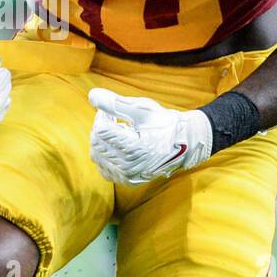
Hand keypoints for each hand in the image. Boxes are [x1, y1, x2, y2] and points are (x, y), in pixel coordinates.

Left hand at [88, 88, 212, 183]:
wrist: (184, 144)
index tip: (112, 112)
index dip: (102, 116)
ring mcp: (128, 176)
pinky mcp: (127, 181)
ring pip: (96, 155)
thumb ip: (115, 103)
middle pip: (96, 142)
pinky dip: (105, 155)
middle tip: (114, 119)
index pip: (100, 129)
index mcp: (135, 147)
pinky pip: (103, 168)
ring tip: (118, 132)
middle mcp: (130, 166)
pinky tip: (117, 147)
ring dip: (102, 141)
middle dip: (101, 126)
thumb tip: (92, 95)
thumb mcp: (142, 109)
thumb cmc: (163, 123)